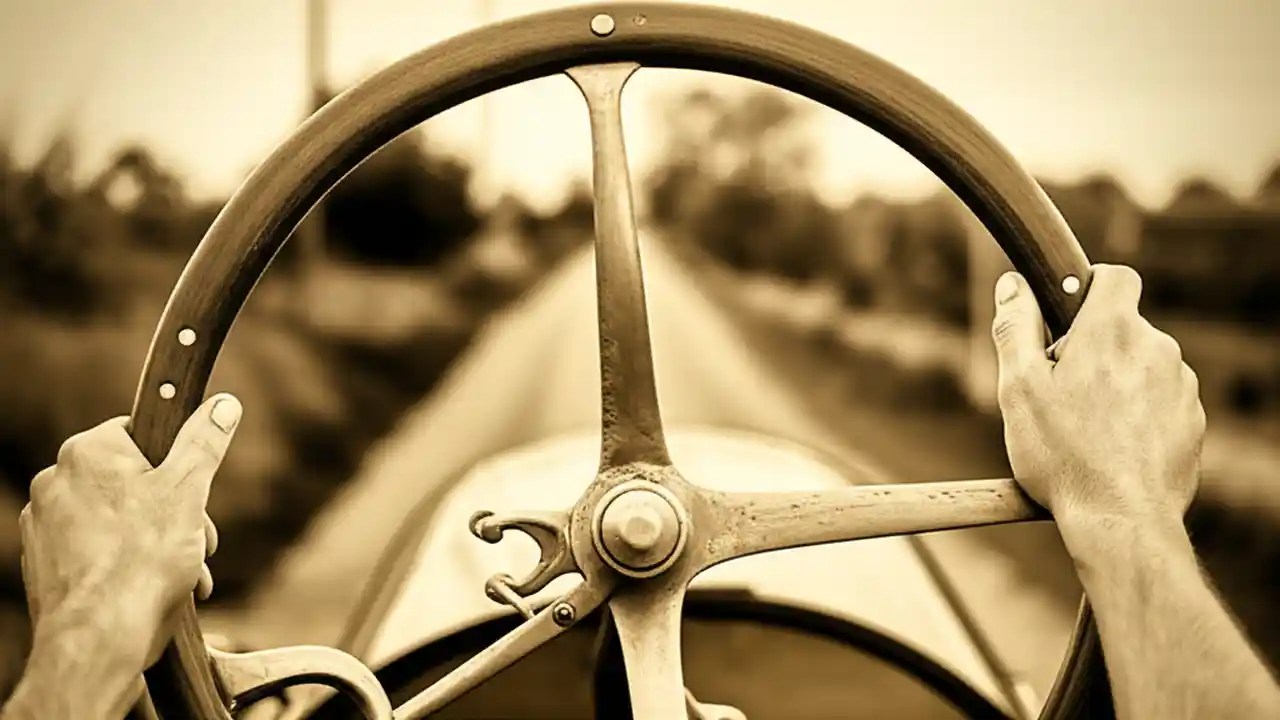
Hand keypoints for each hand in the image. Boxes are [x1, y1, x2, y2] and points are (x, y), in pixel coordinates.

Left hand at [19, 393, 240, 667]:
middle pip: (132, 480)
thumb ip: (204, 442)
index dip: (177, 462)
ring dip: (157, 540)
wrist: (100, 638)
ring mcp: (45, 525)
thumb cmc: (143, 561)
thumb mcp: (189, 490)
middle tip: (198, 540)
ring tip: (183, 572)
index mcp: (88, 453)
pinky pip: (96, 550)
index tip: (194, 492)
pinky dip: (126, 563)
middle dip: (174, 511)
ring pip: (118, 519)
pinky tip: (152, 587)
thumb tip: (223, 404)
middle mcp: (55, 482)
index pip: (141, 434)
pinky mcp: (44, 564)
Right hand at [991, 265, 1203, 526]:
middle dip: (1093, 348)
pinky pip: (1160, 402)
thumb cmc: (1064, 455)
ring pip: (1142, 367)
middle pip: (1123, 328)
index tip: (1065, 317)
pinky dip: (1137, 415)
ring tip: (1084, 428)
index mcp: (1113, 332)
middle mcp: (1157, 350)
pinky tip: (1111, 448)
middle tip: (1059, 390)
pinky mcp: (1193, 422)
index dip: (1089, 287)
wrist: (1121, 519)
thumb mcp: (1019, 388)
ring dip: (1116, 383)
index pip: (1115, 276)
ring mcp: (1181, 387)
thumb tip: (1013, 285)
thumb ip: (1016, 328)